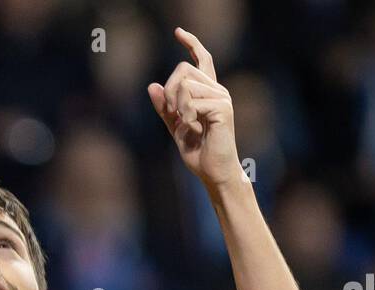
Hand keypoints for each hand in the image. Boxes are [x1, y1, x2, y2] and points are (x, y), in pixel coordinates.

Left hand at [148, 28, 243, 190]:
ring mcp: (222, 97)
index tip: (178, 32)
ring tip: (186, 124)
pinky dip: (185, 116)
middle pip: (183, 70)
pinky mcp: (222, 108)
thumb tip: (152, 86)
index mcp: (208, 92)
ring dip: (177, 107)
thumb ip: (165, 108)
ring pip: (185, 85)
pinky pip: (192, 101)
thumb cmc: (198, 152)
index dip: (191, 44)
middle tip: (172, 115)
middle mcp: (217, 90)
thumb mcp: (175, 127)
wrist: (213, 172)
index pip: (202, 59)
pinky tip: (193, 128)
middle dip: (169, 92)